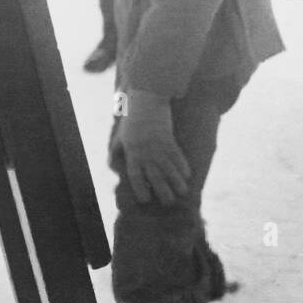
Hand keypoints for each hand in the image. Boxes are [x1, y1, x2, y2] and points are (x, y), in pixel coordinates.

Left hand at [112, 89, 191, 205]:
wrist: (146, 100)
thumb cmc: (132, 119)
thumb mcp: (121, 136)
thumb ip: (117, 152)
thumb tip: (114, 169)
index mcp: (132, 153)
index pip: (135, 176)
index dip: (140, 189)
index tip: (146, 200)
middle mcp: (145, 152)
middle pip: (154, 176)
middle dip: (163, 191)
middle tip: (169, 202)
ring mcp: (158, 146)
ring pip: (169, 169)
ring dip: (177, 182)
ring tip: (183, 193)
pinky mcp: (169, 138)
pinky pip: (177, 156)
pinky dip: (183, 166)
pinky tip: (188, 175)